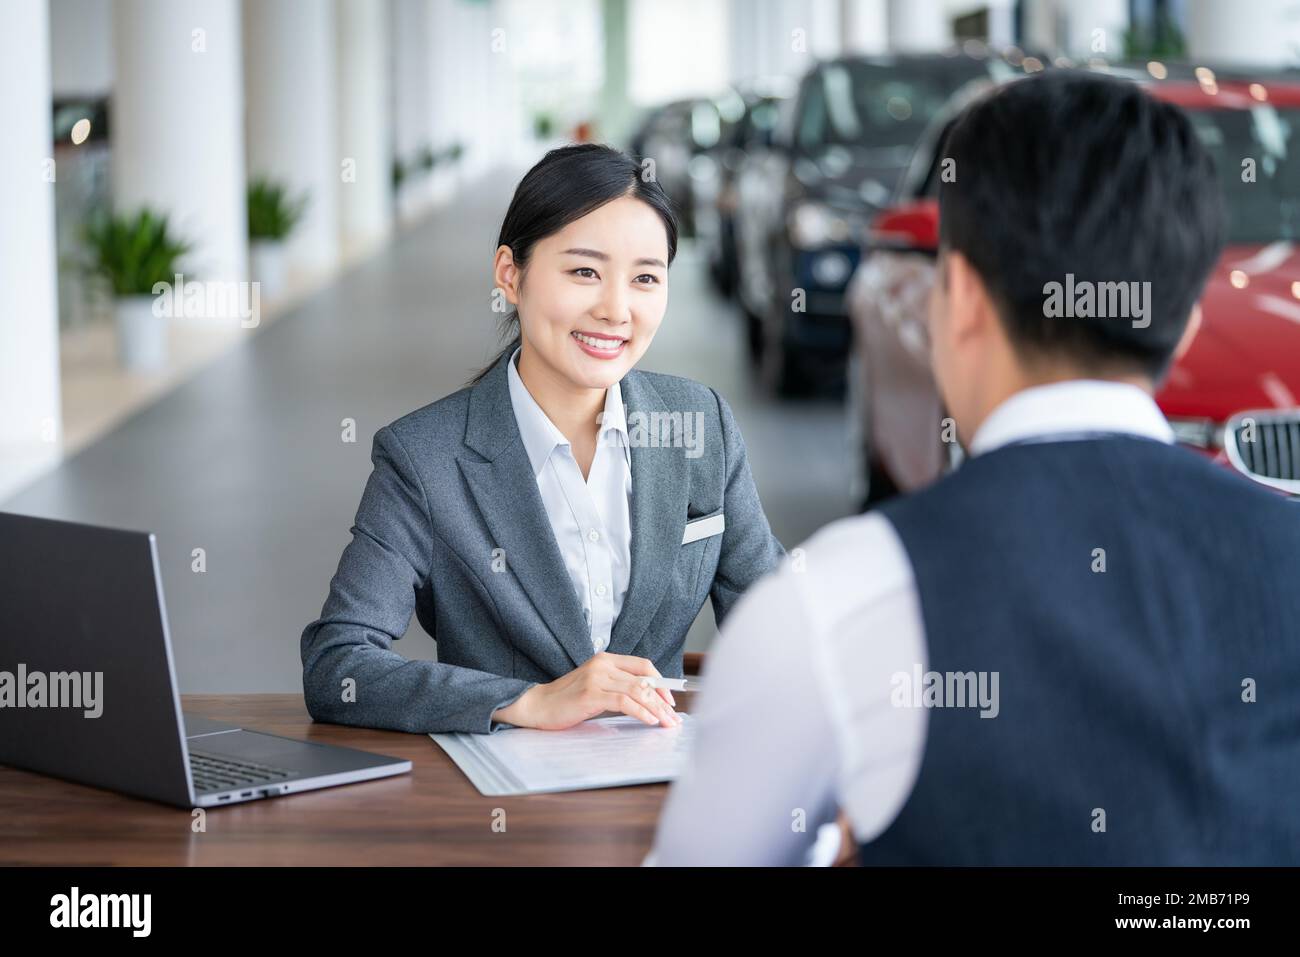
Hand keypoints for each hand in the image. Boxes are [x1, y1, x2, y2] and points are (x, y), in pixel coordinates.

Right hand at [493, 652, 681, 730]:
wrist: (537, 705)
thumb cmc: (567, 700)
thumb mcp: (597, 686)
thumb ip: (618, 687)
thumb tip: (648, 700)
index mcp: (606, 659)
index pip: (643, 666)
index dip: (661, 682)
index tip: (670, 700)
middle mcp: (603, 664)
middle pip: (644, 681)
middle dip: (663, 701)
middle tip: (673, 718)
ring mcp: (597, 678)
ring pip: (637, 691)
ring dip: (656, 709)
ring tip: (666, 723)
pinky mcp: (591, 694)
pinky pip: (624, 701)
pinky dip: (641, 711)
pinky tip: (649, 721)